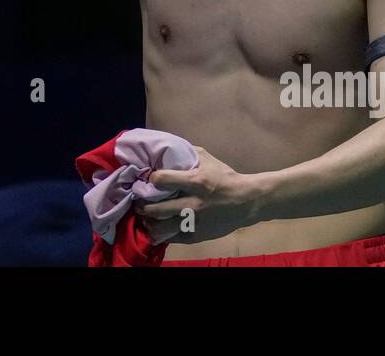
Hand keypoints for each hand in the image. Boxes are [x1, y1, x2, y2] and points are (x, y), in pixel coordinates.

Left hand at [136, 146, 257, 244]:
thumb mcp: (208, 160)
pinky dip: (163, 233)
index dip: (151, 178)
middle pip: (158, 209)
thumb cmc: (226, 178)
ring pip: (163, 228)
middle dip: (142, 205)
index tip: (148, 178)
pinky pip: (174, 238)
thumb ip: (188, 153)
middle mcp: (194, 204)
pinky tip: (158, 226)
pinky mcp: (198, 235)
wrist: (247, 202)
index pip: (162, 180)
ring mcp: (195, 222)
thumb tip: (168, 148)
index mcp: (196, 182)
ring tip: (145, 217)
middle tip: (138, 201)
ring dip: (150, 222)